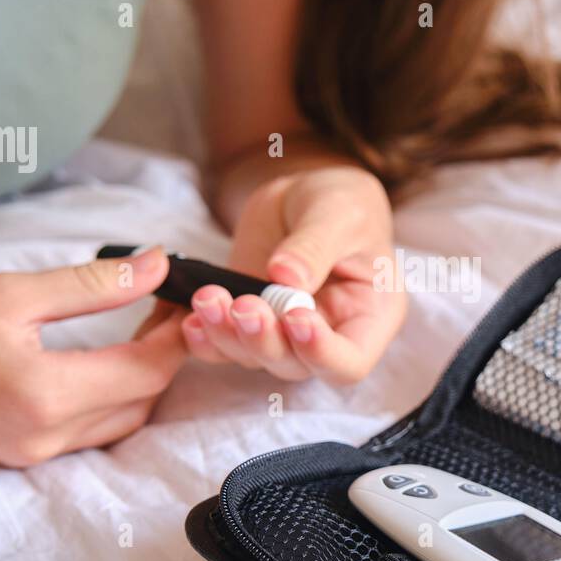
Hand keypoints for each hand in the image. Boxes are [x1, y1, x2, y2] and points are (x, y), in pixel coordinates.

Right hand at [0, 248, 186, 466]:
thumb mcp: (13, 293)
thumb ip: (94, 285)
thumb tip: (158, 266)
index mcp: (47, 396)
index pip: (148, 371)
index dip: (178, 334)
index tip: (186, 298)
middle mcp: (47, 437)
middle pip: (144, 401)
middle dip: (167, 355)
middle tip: (168, 308)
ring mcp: (34, 456)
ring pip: (121, 423)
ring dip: (143, 380)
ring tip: (144, 328)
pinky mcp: (20, 457)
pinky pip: (91, 433)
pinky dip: (113, 398)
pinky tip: (109, 361)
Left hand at [183, 165, 405, 383]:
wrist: (305, 195)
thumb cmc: (341, 204)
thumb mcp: (338, 214)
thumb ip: (315, 247)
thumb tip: (286, 277)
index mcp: (369, 317)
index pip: (350, 362)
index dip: (322, 352)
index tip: (296, 315)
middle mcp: (329, 336)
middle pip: (297, 366)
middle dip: (265, 340)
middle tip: (243, 304)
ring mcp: (286, 334)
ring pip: (256, 358)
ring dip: (228, 336)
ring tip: (209, 298)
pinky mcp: (251, 324)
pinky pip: (226, 345)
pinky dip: (206, 336)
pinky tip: (191, 317)